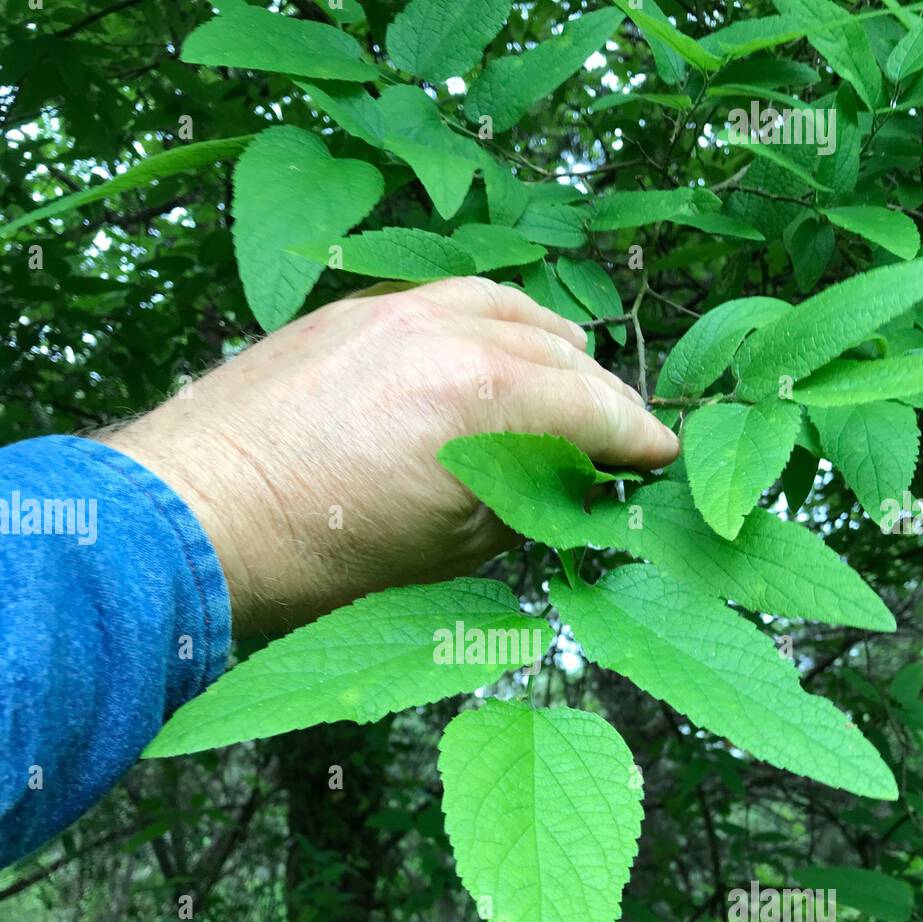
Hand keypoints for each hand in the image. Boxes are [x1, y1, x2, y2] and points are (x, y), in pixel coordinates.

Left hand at [109, 276, 679, 634]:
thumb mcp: (451, 552)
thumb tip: (564, 488)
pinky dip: (490, 324)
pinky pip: (449, 298)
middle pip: (561, 353)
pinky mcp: (355, 310)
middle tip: (617, 441)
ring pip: (508, 309)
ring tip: (568, 381)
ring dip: (550, 347)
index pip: (594, 408)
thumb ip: (526, 504)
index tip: (662, 458)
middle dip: (601, 398)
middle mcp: (448, 331)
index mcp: (483, 397)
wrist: (196, 518)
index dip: (637, 439)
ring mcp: (397, 308)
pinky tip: (490, 351)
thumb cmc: (320, 558)